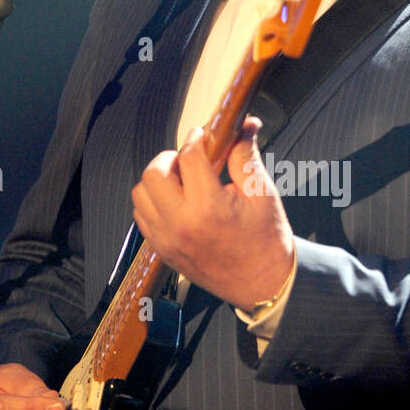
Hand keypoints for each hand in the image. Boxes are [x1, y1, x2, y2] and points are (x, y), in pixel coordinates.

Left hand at [131, 115, 294, 311]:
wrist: (264, 285)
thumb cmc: (267, 241)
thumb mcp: (262, 193)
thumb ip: (245, 155)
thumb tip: (244, 124)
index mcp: (209, 208)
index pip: (189, 157)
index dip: (197, 138)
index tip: (204, 135)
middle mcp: (181, 225)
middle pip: (154, 173)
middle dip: (170, 159)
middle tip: (190, 161)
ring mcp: (167, 240)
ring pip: (142, 194)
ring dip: (158, 181)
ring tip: (183, 183)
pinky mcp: (163, 251)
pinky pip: (143, 216)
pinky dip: (154, 203)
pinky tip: (178, 202)